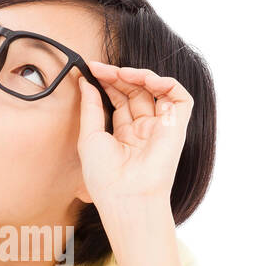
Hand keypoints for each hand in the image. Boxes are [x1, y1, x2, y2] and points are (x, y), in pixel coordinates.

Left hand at [76, 62, 192, 211]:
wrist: (125, 197)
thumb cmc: (105, 177)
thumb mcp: (89, 136)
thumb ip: (90, 107)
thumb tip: (85, 81)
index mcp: (125, 135)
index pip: (120, 100)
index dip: (108, 82)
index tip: (91, 70)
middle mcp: (144, 130)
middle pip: (135, 91)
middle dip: (118, 76)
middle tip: (100, 68)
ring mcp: (161, 128)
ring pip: (156, 90)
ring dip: (139, 75)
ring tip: (121, 72)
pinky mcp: (176, 127)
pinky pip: (180, 98)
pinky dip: (167, 83)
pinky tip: (147, 79)